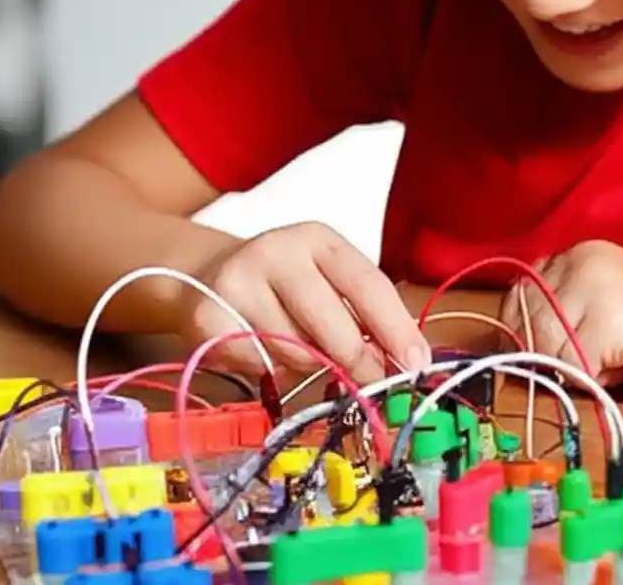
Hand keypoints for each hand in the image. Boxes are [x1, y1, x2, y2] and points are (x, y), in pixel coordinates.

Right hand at [174, 222, 428, 382]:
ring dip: (307, 364)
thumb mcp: (326, 284)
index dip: (396, 328)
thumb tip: (400, 364)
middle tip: (369, 382)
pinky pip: (259, 366)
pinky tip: (260, 348)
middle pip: (334, 326)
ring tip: (295, 345)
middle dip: (359, 363)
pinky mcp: (208, 317)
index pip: (368, 285)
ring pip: (296, 352)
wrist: (204, 278)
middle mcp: (277, 251)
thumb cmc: (284, 288)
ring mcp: (238, 281)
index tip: (417, 363)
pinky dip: (269, 370)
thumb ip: (362, 317)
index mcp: (318, 240)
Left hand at [499, 240, 622, 404]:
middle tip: (595, 354)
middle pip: (525, 322)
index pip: (519, 293)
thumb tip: (510, 345)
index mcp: (580, 252)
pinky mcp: (607, 321)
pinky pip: (573, 367)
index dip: (524, 329)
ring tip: (617, 356)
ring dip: (575, 366)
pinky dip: (598, 378)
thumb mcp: (606, 305)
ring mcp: (593, 288)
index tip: (547, 349)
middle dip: (550, 351)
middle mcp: (581, 261)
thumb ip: (562, 312)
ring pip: (545, 347)